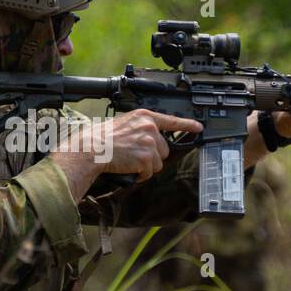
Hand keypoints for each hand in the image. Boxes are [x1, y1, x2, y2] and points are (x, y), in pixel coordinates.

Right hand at [87, 108, 202, 182]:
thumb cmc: (103, 138)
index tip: (198, 127)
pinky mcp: (146, 158)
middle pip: (163, 149)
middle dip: (152, 156)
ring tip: (129, 161)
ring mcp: (149, 142)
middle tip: (134, 155)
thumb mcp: (125, 123)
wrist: (92, 148)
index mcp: (144, 116)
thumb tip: (153, 140)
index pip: (172, 120)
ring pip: (158, 162)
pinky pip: (150, 172)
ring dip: (146, 167)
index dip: (187, 124)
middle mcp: (150, 128)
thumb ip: (142, 128)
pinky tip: (129, 168)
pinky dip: (140, 175)